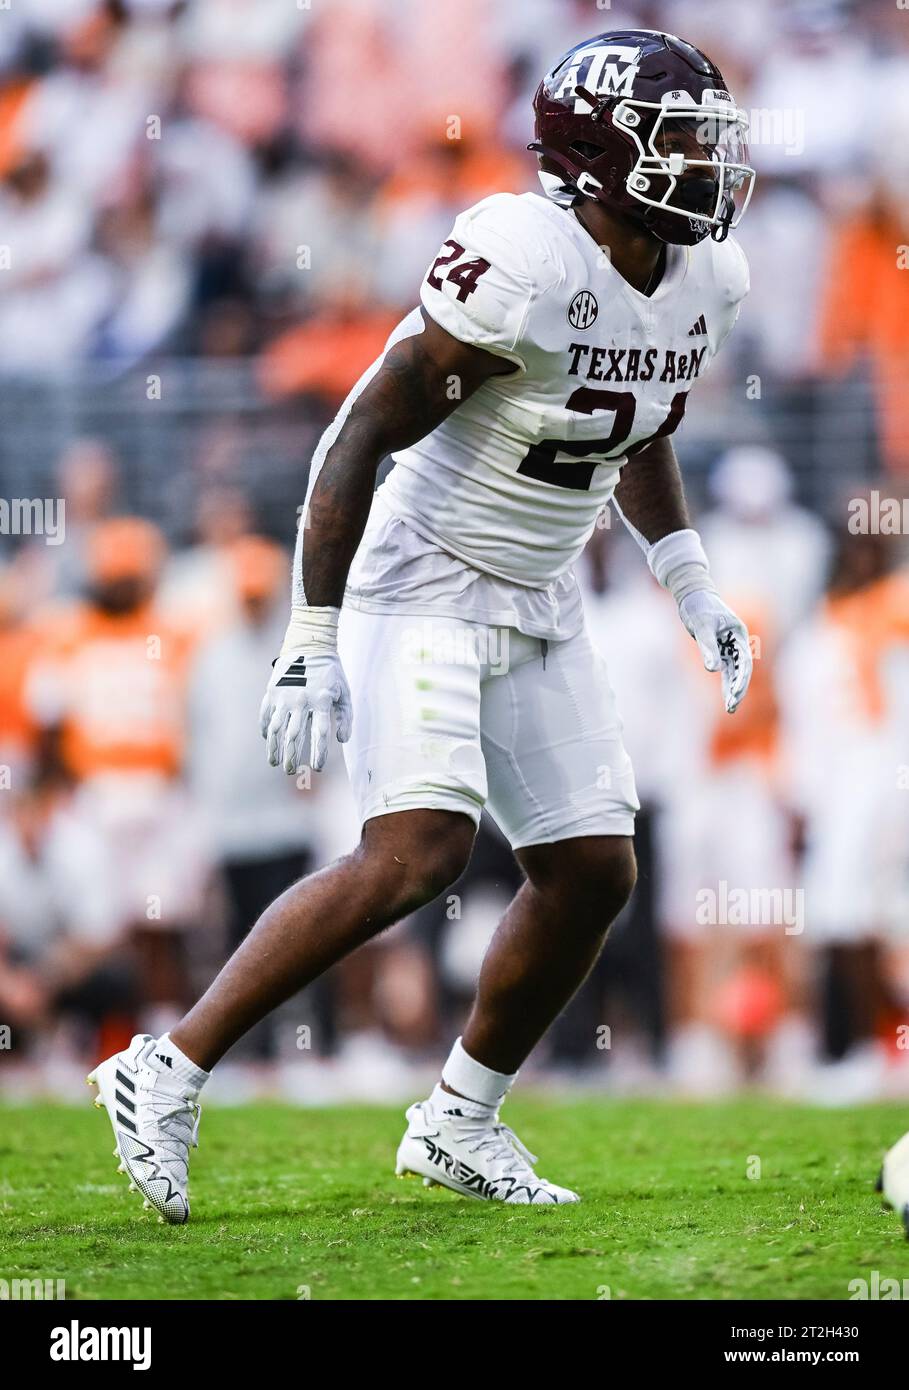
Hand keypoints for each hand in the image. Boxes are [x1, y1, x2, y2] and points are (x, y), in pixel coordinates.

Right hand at [259, 619, 351, 772]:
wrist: (309, 645)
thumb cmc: (331, 672)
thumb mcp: (344, 692)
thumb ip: (345, 717)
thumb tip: (341, 740)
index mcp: (321, 701)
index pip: (319, 733)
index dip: (319, 753)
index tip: (317, 768)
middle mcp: (300, 700)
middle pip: (294, 735)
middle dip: (292, 756)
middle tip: (291, 771)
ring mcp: (284, 696)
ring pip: (276, 728)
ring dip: (274, 747)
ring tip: (274, 762)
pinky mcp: (272, 691)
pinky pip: (265, 714)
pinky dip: (265, 728)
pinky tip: (267, 739)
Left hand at [678, 589, 752, 713]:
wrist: (692, 595)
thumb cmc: (698, 607)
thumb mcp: (702, 627)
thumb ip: (708, 647)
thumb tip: (713, 669)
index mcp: (738, 634)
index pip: (744, 662)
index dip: (741, 680)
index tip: (735, 694)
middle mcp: (737, 641)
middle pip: (742, 670)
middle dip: (738, 689)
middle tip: (732, 707)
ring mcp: (729, 645)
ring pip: (734, 672)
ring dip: (733, 689)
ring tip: (731, 708)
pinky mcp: (720, 648)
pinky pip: (726, 669)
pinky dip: (726, 682)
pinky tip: (726, 696)